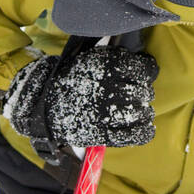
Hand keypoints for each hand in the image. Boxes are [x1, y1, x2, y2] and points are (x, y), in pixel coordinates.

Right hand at [2, 43, 158, 152]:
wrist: (45, 104)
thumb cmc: (73, 79)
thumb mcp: (91, 58)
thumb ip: (117, 58)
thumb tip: (144, 65)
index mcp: (107, 66)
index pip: (145, 69)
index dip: (148, 70)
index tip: (143, 72)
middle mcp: (109, 89)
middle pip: (144, 91)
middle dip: (143, 92)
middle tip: (136, 93)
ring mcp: (106, 113)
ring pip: (142, 112)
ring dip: (144, 110)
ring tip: (139, 109)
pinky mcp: (104, 134)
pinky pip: (137, 135)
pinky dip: (145, 129)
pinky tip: (145, 125)